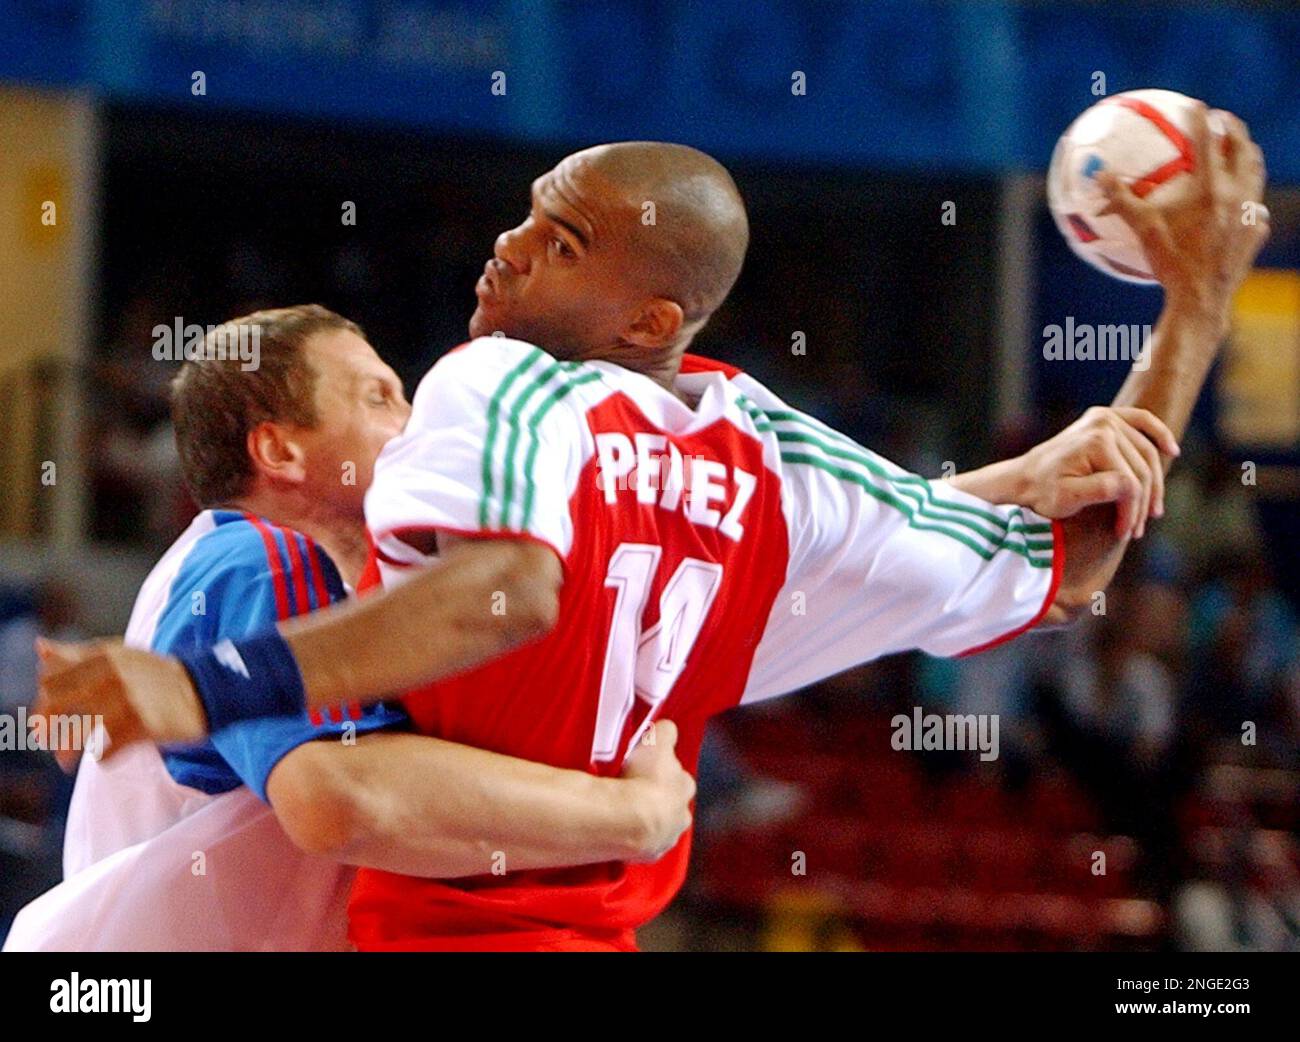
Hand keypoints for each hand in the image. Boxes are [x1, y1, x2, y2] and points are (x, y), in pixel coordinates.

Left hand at [34, 638, 207, 764]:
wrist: (203, 687)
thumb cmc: (154, 674)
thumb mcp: (117, 655)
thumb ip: (76, 653)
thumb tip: (40, 647)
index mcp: (103, 656)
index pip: (50, 680)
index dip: (43, 702)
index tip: (46, 717)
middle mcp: (111, 675)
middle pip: (56, 705)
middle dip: (47, 727)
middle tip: (48, 741)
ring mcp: (127, 700)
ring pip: (76, 731)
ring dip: (66, 750)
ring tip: (66, 760)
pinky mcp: (142, 725)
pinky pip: (105, 750)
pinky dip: (101, 756)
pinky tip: (104, 754)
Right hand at [618, 720, 695, 861]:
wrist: (626, 821)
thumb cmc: (643, 779)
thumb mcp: (656, 740)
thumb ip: (665, 732)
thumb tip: (667, 729)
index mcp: (685, 786)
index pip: (678, 775)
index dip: (662, 770)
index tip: (648, 767)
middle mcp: (680, 816)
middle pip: (670, 803)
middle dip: (656, 796)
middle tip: (634, 787)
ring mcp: (664, 838)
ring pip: (657, 826)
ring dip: (644, 818)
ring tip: (623, 808)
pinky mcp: (646, 855)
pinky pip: (640, 844)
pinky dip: (631, 836)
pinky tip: (618, 826)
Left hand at [1012, 406, 1179, 538]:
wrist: (1023, 478)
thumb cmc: (1042, 493)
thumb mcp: (1066, 499)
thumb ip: (1099, 490)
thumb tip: (1129, 486)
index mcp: (1097, 441)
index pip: (1130, 482)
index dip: (1131, 511)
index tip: (1125, 533)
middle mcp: (1104, 423)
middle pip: (1142, 470)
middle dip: (1142, 504)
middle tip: (1136, 530)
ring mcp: (1106, 417)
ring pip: (1147, 454)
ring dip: (1153, 484)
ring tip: (1151, 511)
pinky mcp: (1107, 417)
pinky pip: (1142, 422)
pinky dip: (1158, 434)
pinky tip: (1173, 451)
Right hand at [1097, 104, 1267, 326]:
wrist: (1200, 298)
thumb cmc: (1169, 262)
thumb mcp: (1143, 229)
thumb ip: (1122, 200)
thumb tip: (1100, 176)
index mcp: (1209, 189)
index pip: (1207, 142)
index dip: (1201, 120)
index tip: (1197, 105)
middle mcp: (1236, 195)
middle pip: (1242, 149)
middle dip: (1234, 129)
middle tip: (1224, 118)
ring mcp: (1251, 212)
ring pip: (1256, 173)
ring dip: (1249, 155)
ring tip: (1242, 148)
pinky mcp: (1256, 231)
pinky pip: (1257, 207)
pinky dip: (1251, 196)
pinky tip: (1245, 202)